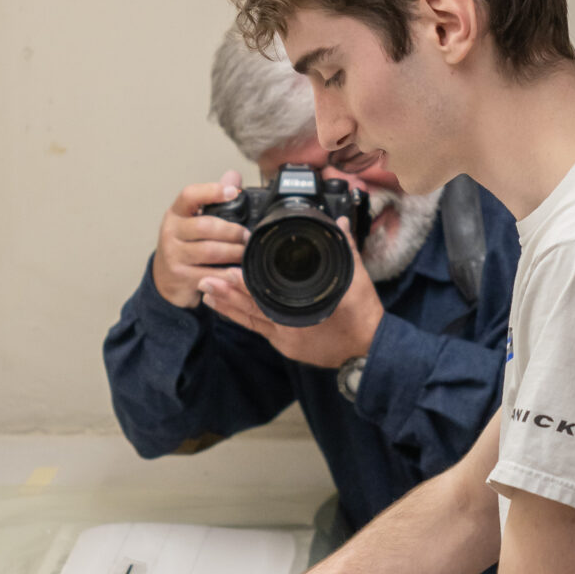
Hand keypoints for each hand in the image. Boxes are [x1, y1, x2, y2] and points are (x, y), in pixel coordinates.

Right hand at [151, 170, 248, 308]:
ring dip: (233, 252)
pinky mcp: (180, 276)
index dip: (212, 191)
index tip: (233, 192)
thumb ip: (214, 199)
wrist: (165, 279)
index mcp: (177, 213)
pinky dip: (227, 275)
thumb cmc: (184, 245)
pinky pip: (210, 274)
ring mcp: (174, 255)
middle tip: (247, 236)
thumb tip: (233, 176)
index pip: (189, 195)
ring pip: (209, 251)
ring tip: (245, 253)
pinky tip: (238, 273)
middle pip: (205, 226)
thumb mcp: (193, 220)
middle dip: (232, 231)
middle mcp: (171, 231)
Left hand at [196, 222, 383, 368]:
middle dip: (227, 294)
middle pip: (252, 310)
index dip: (247, 285)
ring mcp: (286, 338)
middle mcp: (290, 328)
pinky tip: (225, 310)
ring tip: (205, 293)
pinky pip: (258, 329)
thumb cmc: (362, 317)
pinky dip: (240, 318)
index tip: (229, 272)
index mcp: (305, 313)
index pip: (269, 297)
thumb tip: (337, 222)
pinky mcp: (286, 344)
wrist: (369, 350)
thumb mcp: (357, 281)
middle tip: (206, 280)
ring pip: (250, 320)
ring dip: (227, 306)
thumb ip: (345, 249)